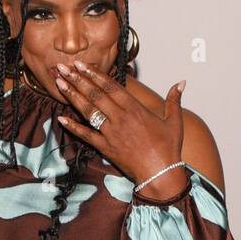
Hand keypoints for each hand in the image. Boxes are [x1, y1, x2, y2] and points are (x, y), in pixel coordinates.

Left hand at [52, 60, 187, 200]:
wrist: (161, 175)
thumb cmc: (168, 149)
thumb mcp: (174, 121)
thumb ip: (174, 100)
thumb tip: (181, 82)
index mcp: (135, 108)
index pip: (111, 86)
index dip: (95, 74)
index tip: (82, 65)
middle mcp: (120, 118)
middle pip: (95, 94)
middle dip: (78, 79)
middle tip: (63, 67)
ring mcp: (111, 133)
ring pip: (88, 110)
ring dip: (72, 95)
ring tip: (59, 82)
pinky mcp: (105, 148)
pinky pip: (86, 135)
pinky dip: (73, 127)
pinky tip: (60, 118)